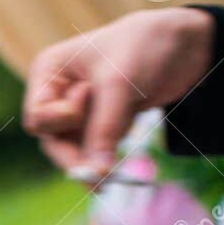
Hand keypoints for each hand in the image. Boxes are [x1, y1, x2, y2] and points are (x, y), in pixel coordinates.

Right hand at [23, 8, 213, 181]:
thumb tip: (96, 174)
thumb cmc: (144, 47)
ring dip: (92, 162)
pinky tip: (118, 166)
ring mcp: (79, 111)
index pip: (38, 116)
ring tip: (112, 179)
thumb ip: (104, 129)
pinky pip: (94, 152)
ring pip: (73, 151)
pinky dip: (106, 159)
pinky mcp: (100, 124)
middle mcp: (58, 93)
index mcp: (49, 72)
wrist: (185, 44)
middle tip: (100, 180)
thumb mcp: (119, 84)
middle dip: (75, 155)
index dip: (60, 120)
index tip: (89, 95)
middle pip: (51, 139)